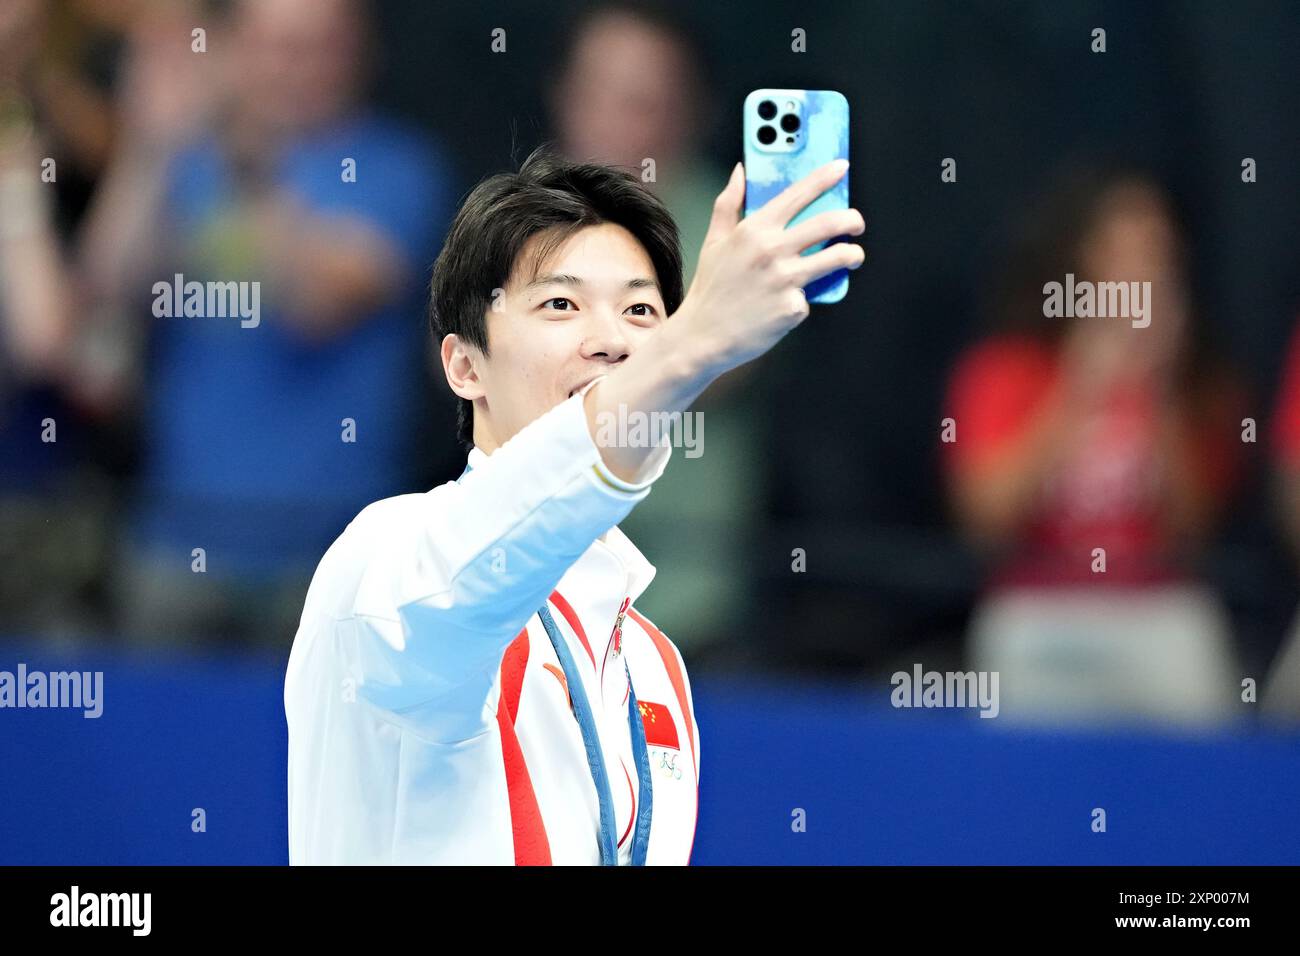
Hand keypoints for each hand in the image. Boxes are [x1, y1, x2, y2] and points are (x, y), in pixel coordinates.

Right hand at [675, 159, 864, 375]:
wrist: (703, 336)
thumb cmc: (710, 290)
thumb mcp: (714, 242)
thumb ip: (728, 204)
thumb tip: (739, 172)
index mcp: (754, 230)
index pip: (796, 194)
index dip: (823, 177)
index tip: (841, 167)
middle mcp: (772, 251)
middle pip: (828, 224)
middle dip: (852, 220)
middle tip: (856, 223)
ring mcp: (785, 280)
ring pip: (836, 258)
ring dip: (852, 254)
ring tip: (853, 256)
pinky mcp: (793, 308)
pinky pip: (811, 297)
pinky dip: (805, 298)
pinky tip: (789, 303)